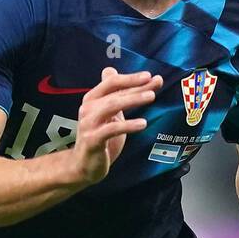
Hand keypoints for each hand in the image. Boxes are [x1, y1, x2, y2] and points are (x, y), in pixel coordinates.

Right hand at [68, 68, 161, 184]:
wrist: (84, 165)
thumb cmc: (99, 137)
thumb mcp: (110, 114)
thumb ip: (119, 96)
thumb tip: (120, 72)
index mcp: (92, 99)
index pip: (111, 82)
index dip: (130, 78)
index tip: (149, 76)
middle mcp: (88, 108)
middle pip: (114, 93)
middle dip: (136, 87)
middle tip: (155, 83)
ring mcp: (88, 124)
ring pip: (111, 106)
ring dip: (133, 100)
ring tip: (151, 97)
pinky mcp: (92, 140)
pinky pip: (112, 130)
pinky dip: (128, 125)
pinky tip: (142, 123)